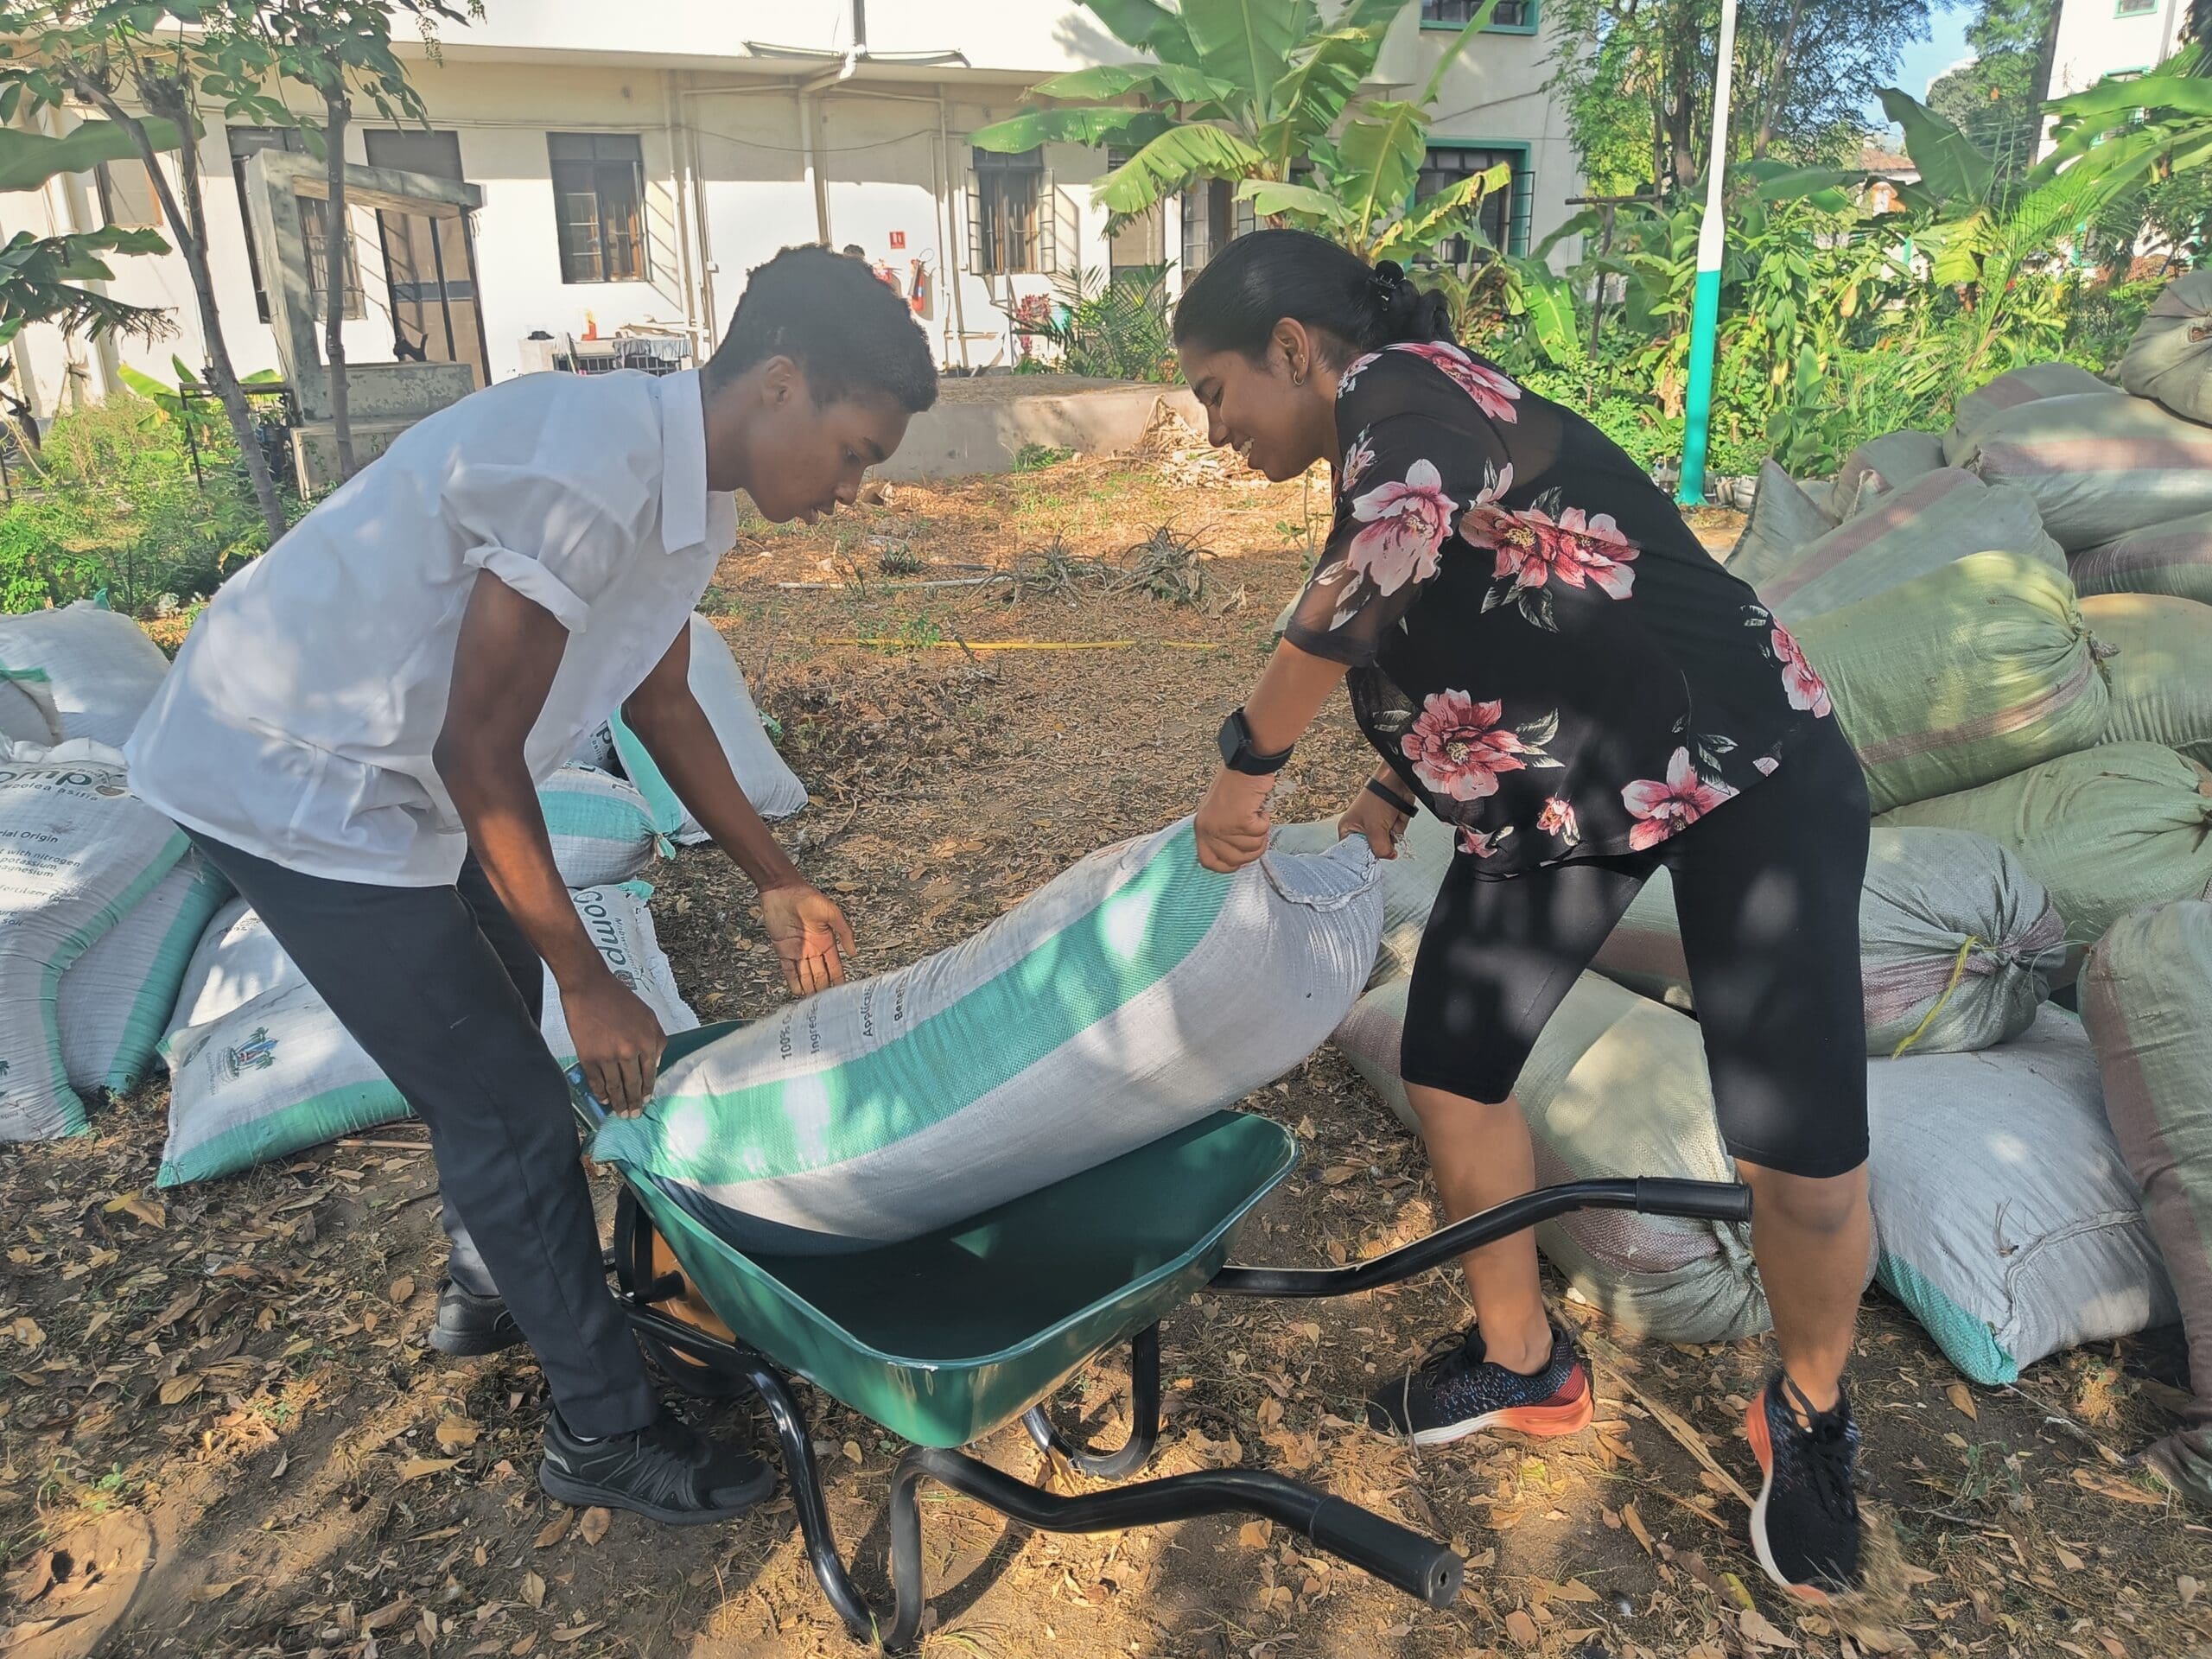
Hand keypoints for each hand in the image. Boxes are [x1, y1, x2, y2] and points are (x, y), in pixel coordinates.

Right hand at [562, 974, 666, 1117]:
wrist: (589, 987)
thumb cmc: (619, 999)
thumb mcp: (648, 1015)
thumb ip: (656, 1039)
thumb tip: (655, 1063)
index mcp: (647, 1041)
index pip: (649, 1073)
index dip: (647, 1090)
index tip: (646, 1101)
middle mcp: (629, 1051)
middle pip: (633, 1084)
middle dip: (634, 1102)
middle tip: (634, 1116)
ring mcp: (607, 1056)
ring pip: (615, 1087)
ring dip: (618, 1103)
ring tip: (620, 1114)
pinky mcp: (588, 1057)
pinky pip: (595, 1081)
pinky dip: (600, 1093)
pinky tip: (603, 1100)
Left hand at [761, 881, 857, 995]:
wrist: (782, 891)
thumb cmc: (808, 897)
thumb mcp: (832, 913)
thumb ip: (844, 932)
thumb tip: (854, 953)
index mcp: (827, 942)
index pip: (834, 966)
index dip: (838, 979)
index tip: (842, 993)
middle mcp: (813, 949)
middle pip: (820, 974)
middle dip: (823, 988)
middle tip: (827, 1004)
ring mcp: (798, 951)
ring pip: (805, 975)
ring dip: (809, 988)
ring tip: (813, 1004)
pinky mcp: (783, 950)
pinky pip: (789, 970)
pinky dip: (793, 981)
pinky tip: (798, 993)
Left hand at [1195, 766, 1273, 872]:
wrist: (1244, 766)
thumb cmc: (1235, 785)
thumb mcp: (1219, 814)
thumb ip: (1223, 835)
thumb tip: (1238, 856)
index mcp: (1201, 829)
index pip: (1208, 862)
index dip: (1227, 866)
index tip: (1241, 861)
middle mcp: (1208, 830)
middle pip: (1235, 860)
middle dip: (1253, 850)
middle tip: (1258, 832)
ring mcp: (1223, 827)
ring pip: (1251, 847)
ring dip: (1260, 832)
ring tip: (1255, 814)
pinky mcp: (1239, 821)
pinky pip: (1260, 832)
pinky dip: (1265, 821)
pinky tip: (1259, 808)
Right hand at [1338, 777, 1408, 859]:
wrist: (1396, 782)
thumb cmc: (1377, 798)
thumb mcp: (1374, 828)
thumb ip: (1380, 848)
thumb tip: (1389, 857)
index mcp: (1348, 829)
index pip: (1353, 852)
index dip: (1364, 855)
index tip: (1373, 854)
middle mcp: (1361, 829)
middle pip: (1373, 850)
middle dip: (1382, 842)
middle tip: (1381, 830)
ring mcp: (1376, 826)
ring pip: (1387, 843)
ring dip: (1392, 833)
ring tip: (1389, 819)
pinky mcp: (1389, 823)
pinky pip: (1396, 834)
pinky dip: (1399, 826)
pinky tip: (1396, 816)